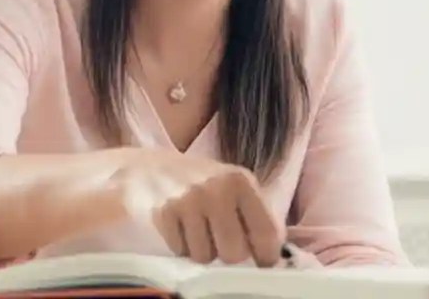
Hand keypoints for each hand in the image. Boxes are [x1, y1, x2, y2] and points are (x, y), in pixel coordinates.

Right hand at [112, 148, 283, 265]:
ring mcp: (188, 201)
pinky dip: (183, 247)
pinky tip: (183, 228)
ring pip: (205, 257)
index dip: (267, 255)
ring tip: (200, 230)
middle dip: (230, 253)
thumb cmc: (204, 181)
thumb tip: (274, 253)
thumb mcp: (236, 186)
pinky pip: (182, 252)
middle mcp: (216, 190)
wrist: (154, 167)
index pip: (266, 232)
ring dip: (204, 251)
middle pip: (234, 252)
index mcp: (241, 181)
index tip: (263, 261)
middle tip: (224, 242)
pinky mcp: (164, 214)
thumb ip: (257, 214)